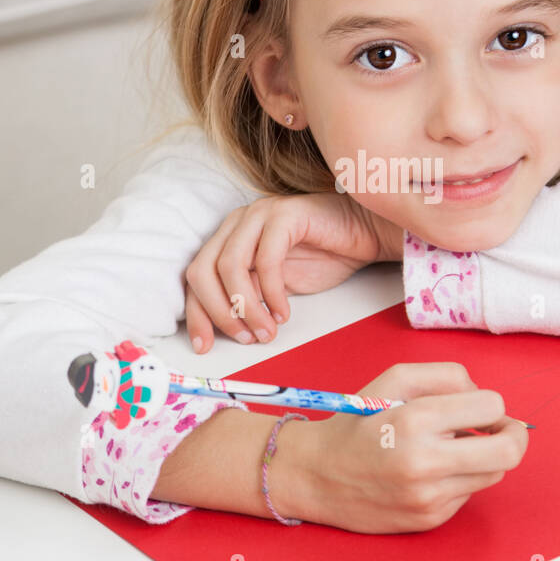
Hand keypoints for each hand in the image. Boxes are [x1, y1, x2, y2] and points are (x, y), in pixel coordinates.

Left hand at [185, 191, 398, 351]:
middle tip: (244, 339)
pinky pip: (266, 260)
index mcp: (228, 238)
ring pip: (229, 266)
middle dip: (218, 313)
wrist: (364, 234)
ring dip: (246, 308)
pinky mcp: (284, 215)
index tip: (204, 346)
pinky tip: (284, 312)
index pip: (195, 277)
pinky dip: (272, 293)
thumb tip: (226, 327)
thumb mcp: (273, 286)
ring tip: (267, 332)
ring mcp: (258, 215)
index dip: (197, 314)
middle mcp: (236, 223)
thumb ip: (247, 297)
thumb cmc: (322, 258)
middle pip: (202, 271)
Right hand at [271, 362, 528, 532]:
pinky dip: (459, 479)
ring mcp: (429, 497)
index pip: (491, 407)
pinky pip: (468, 494)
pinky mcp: (429, 519)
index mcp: (415, 419)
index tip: (484, 409)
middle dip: (514, 435)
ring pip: (493, 474)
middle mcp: (425, 462)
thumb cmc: (356, 423)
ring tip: (450, 449)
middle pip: (509, 451)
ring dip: (484, 458)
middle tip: (504, 429)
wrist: (316, 476)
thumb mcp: (393, 380)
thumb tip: (485, 397)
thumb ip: (446, 376)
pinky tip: (429, 473)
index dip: (493, 405)